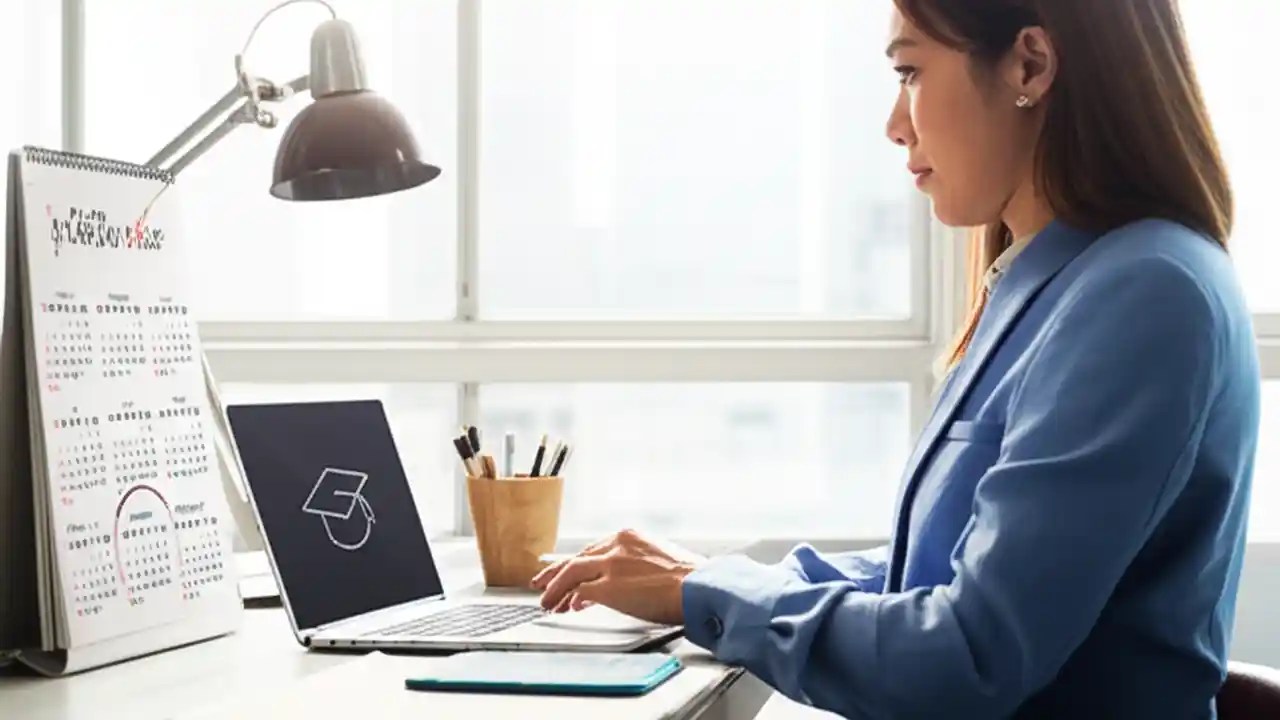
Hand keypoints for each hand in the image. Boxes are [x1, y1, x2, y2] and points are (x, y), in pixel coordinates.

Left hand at [530, 529, 705, 625]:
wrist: (699, 586)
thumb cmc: (692, 579)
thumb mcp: (661, 559)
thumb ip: (639, 564)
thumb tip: (632, 581)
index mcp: (630, 537)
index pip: (594, 550)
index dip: (578, 563)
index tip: (568, 572)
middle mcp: (616, 546)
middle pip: (577, 558)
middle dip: (557, 572)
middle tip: (542, 582)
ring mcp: (611, 565)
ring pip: (571, 571)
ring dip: (555, 588)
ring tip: (547, 601)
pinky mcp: (609, 586)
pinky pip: (579, 591)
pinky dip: (567, 598)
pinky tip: (563, 607)